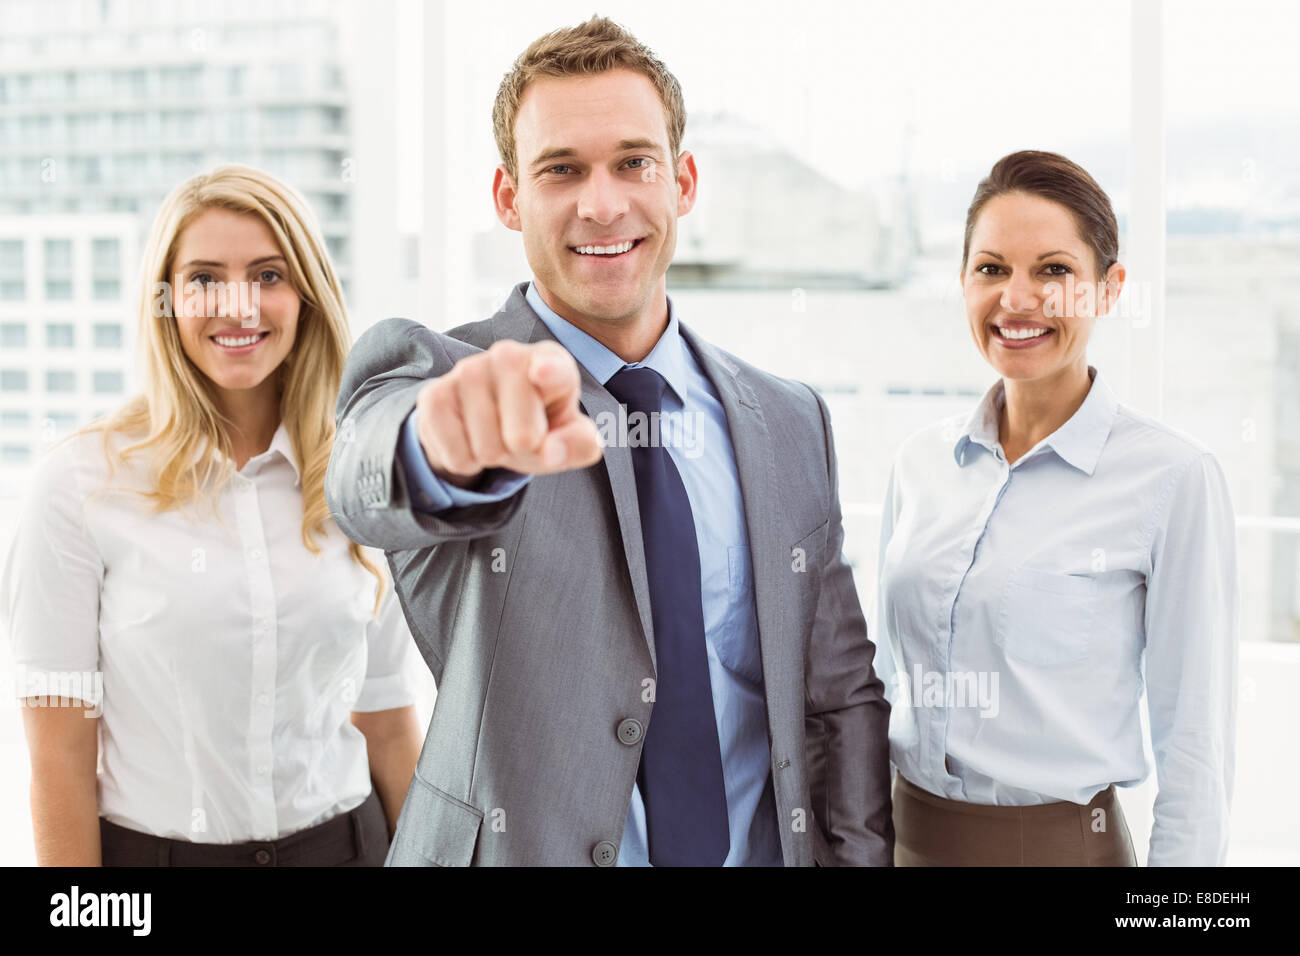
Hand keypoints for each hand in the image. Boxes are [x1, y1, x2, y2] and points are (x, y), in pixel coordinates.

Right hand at [414, 339, 603, 486]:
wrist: (484, 418)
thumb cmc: (537, 422)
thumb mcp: (569, 436)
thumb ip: (578, 445)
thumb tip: (550, 451)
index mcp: (552, 362)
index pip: (553, 367)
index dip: (549, 372)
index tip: (543, 373)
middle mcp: (508, 356)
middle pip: (523, 437)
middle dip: (524, 453)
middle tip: (522, 437)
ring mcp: (468, 371)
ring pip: (488, 451)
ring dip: (494, 457)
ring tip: (495, 434)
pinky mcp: (434, 394)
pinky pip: (457, 456)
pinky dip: (467, 461)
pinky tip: (470, 437)